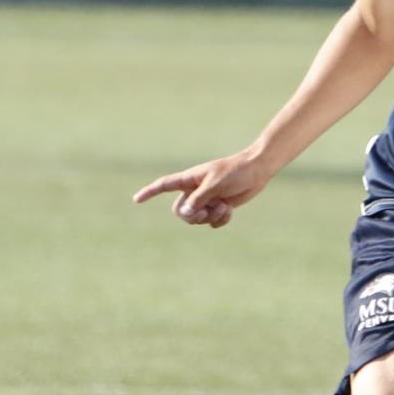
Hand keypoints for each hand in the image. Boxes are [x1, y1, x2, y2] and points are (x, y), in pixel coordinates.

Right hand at [132, 151, 272, 228]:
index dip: (150, 192)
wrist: (257, 171)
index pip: (164, 185)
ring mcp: (206, 200)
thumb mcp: (215, 185)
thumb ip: (199, 199)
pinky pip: (212, 222)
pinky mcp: (218, 207)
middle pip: (181, 211)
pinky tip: (229, 210)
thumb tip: (185, 213)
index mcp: (190, 179)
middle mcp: (195, 190)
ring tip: (224, 206)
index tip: (136, 200)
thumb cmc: (235, 172)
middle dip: (193, 216)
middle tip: (206, 211)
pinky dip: (220, 219)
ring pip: (197, 219)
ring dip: (211, 217)